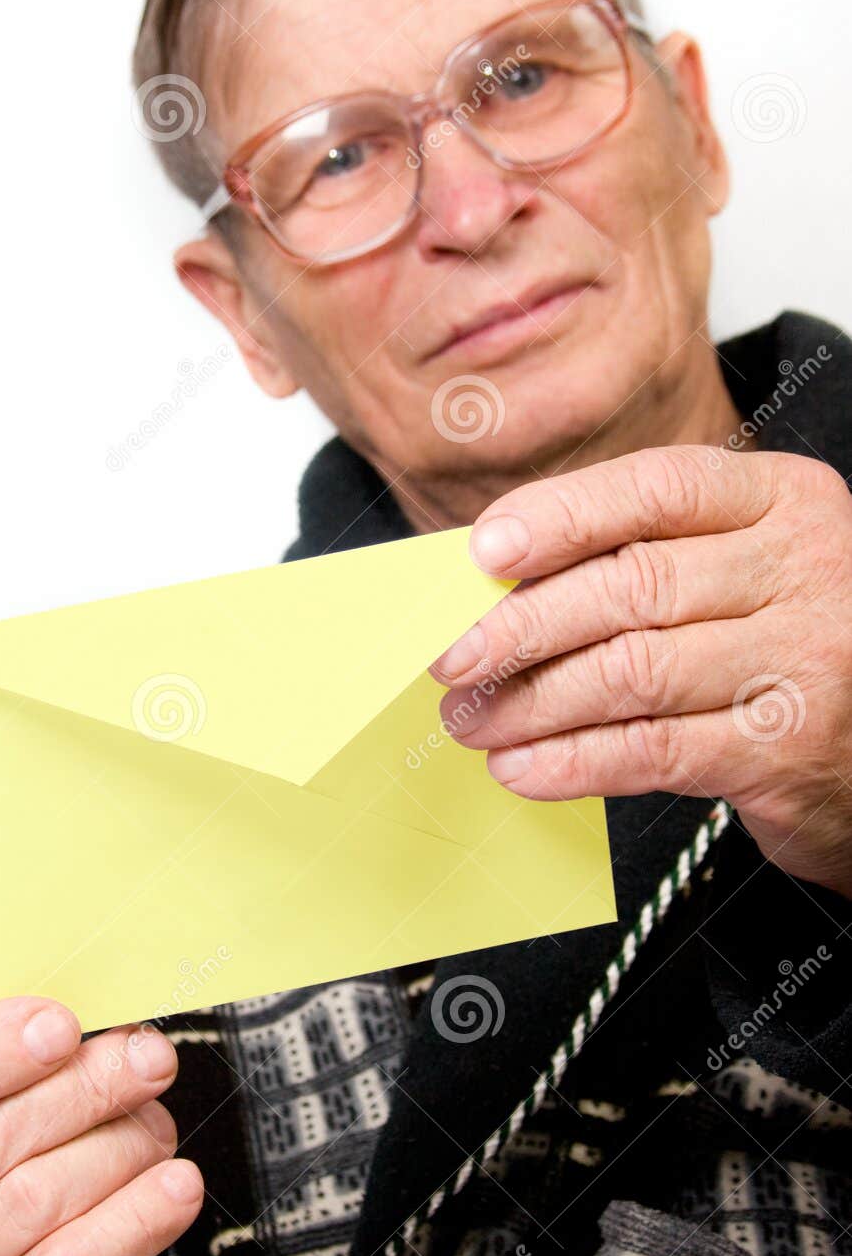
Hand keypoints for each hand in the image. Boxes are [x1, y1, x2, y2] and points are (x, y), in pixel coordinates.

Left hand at [430, 445, 851, 896]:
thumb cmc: (783, 642)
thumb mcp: (736, 570)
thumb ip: (641, 555)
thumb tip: (496, 575)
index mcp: (781, 501)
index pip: (656, 488)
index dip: (561, 516)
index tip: (482, 551)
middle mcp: (802, 569)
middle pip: (633, 584)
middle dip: (523, 626)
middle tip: (453, 658)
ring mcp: (803, 659)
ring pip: (632, 672)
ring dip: (531, 702)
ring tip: (472, 720)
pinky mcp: (785, 749)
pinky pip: (653, 750)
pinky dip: (571, 761)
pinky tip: (521, 767)